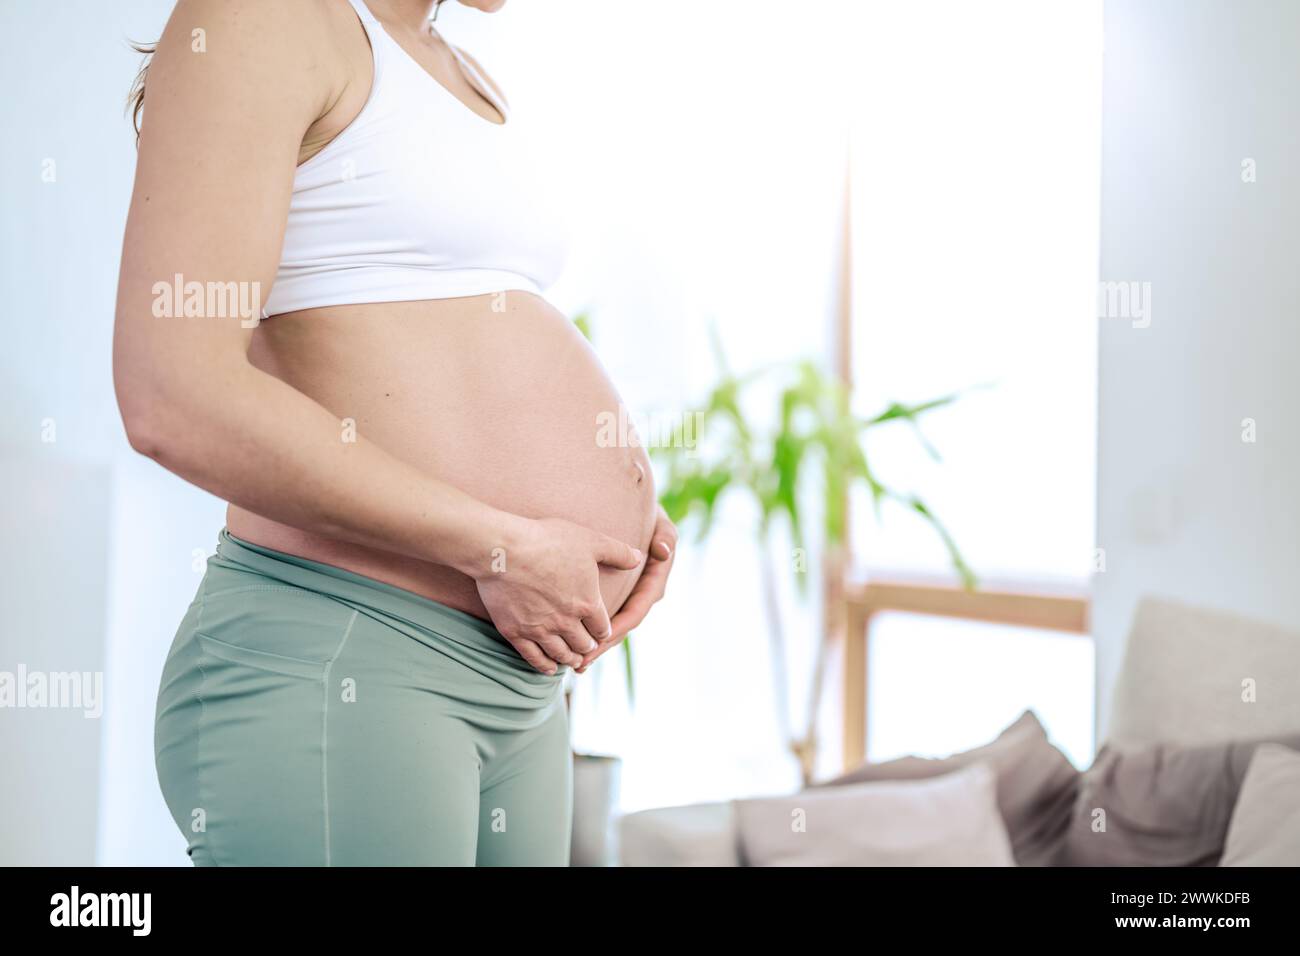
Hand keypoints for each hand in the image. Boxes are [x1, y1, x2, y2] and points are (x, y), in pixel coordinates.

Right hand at [473, 516, 642, 674]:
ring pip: (561, 655)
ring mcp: (540, 630)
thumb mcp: (591, 540)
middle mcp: (566, 622)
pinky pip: (534, 658)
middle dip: (587, 646)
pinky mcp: (515, 633)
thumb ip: (618, 552)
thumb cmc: (548, 540)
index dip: (603, 631)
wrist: (503, 549)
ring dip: (569, 659)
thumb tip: (639, 558)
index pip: (602, 628)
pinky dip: (544, 666)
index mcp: (587, 602)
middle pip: (584, 645)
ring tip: (571, 660)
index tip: (600, 631)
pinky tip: (548, 668)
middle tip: (586, 646)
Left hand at [576, 506, 677, 672]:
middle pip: (622, 628)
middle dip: (602, 647)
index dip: (619, 627)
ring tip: (575, 665)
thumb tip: (663, 550)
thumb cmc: (648, 518)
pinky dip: (588, 635)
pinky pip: (602, 620)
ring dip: (594, 648)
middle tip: (582, 662)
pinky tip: (571, 649)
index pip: (637, 611)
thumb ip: (665, 535)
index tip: (601, 640)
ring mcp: (628, 599)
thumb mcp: (661, 523)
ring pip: (612, 629)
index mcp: (653, 584)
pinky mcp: (616, 598)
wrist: (634, 514)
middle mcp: (641, 597)